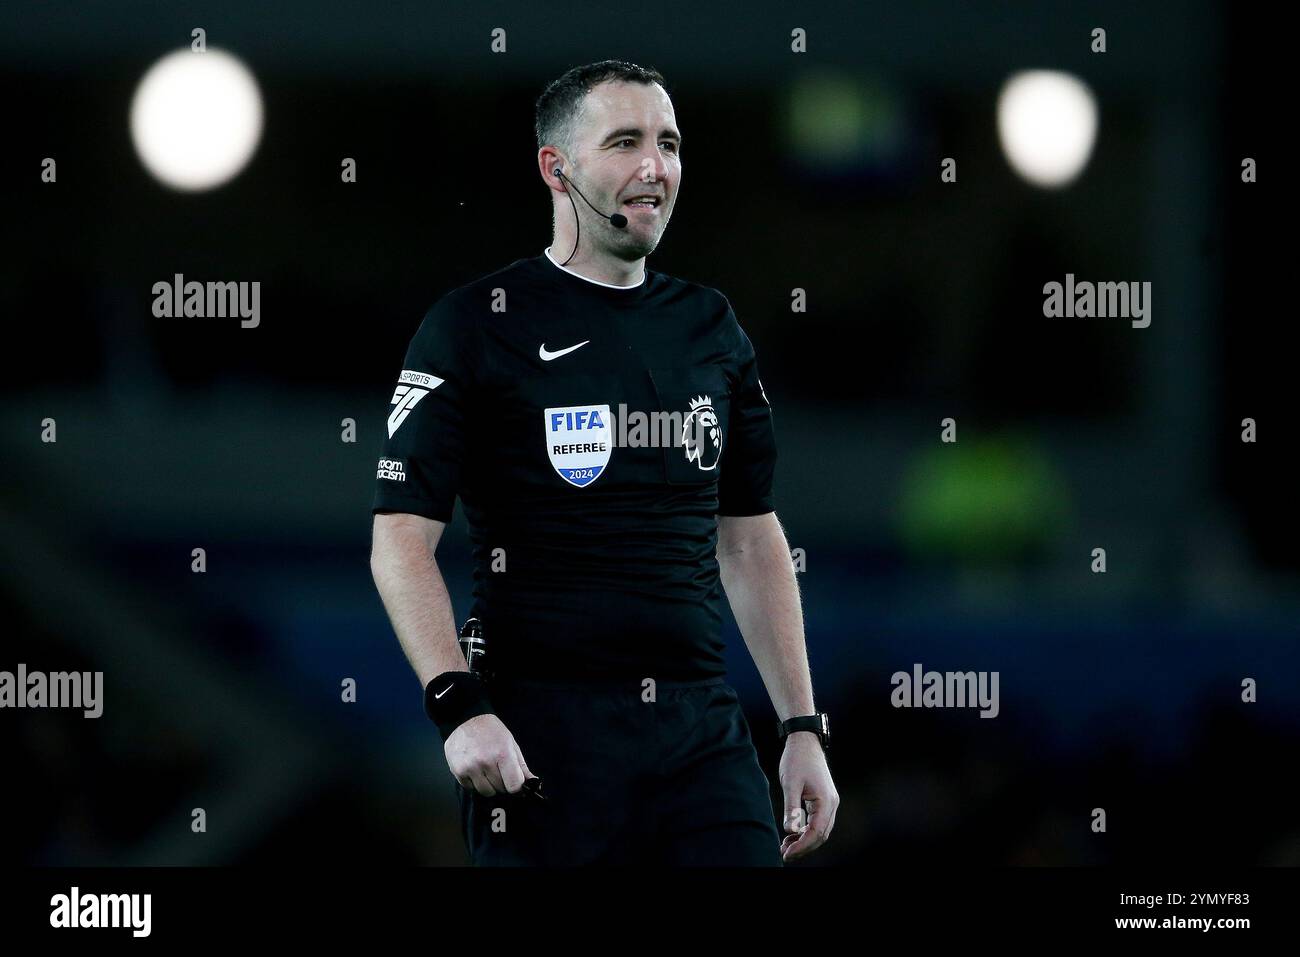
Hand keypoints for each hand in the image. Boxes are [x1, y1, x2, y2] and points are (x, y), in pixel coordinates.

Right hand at [445, 713, 537, 796]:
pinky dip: (474, 783)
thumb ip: (521, 765)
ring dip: (488, 785)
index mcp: (503, 754)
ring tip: (486, 769)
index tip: (513, 780)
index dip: (516, 785)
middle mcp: (486, 762)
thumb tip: (533, 783)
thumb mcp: (510, 743)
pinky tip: (474, 769)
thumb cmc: (491, 730)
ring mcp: (470, 767)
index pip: (514, 785)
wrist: (464, 719)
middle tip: (497, 769)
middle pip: (500, 789)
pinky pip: (470, 788)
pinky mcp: (458, 771)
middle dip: (502, 783)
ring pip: (486, 791)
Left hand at [778, 731, 838, 861]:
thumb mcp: (790, 783)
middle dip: (804, 847)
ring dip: (805, 841)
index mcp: (825, 801)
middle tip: (785, 854)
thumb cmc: (797, 759)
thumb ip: (791, 807)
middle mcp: (831, 804)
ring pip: (821, 830)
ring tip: (786, 846)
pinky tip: (793, 834)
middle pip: (821, 835)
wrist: (805, 742)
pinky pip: (818, 822)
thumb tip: (790, 830)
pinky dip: (807, 831)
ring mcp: (829, 802)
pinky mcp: (824, 800)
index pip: (816, 832)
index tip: (786, 853)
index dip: (802, 846)